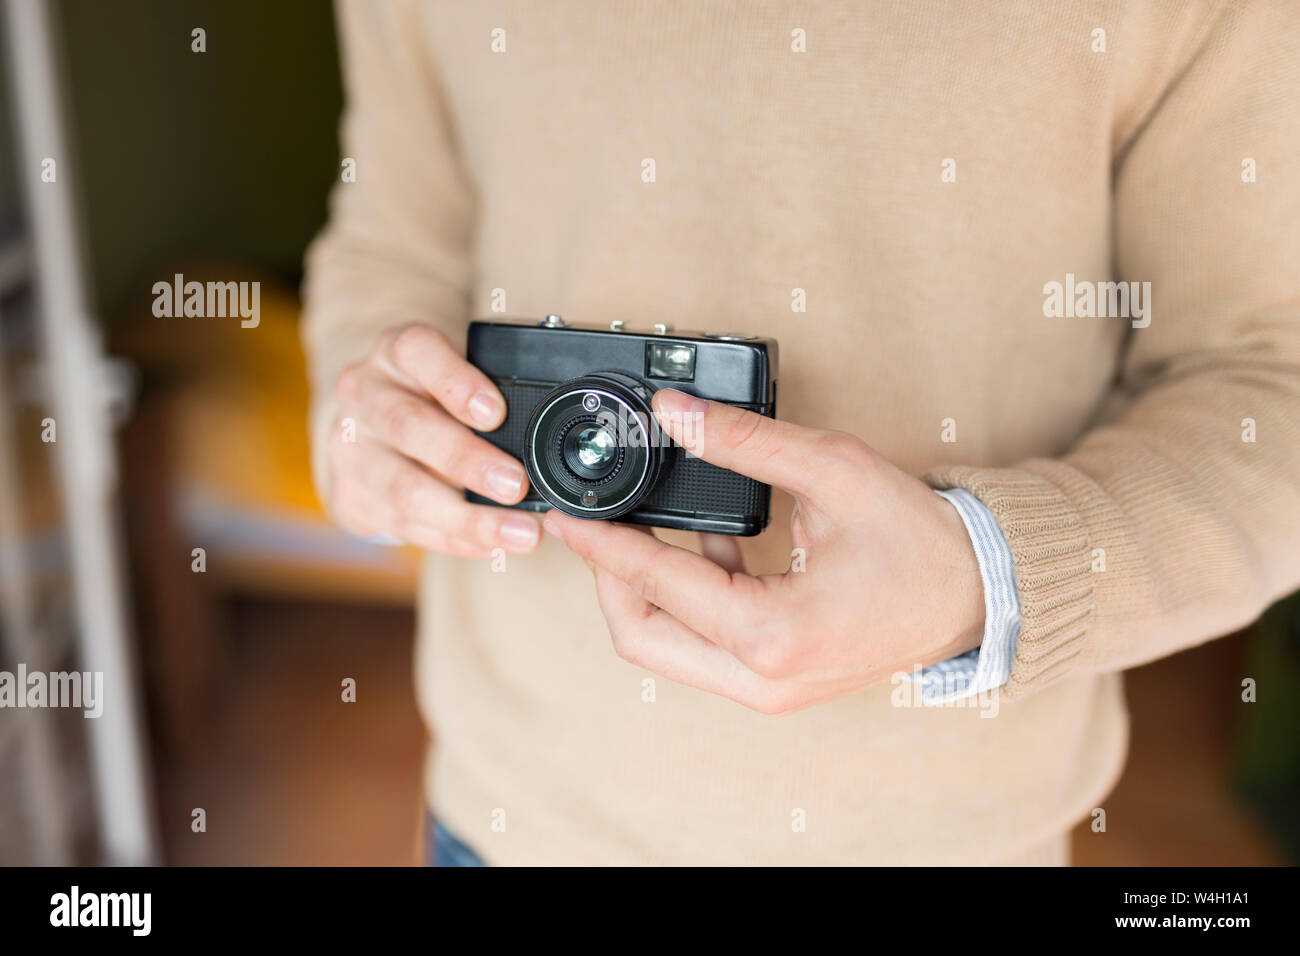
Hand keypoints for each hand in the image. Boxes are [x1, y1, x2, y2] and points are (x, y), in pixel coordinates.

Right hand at [324, 323, 541, 556]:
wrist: (370, 427)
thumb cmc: (430, 396)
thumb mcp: (456, 375)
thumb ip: (492, 394)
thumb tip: (545, 439)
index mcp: (395, 351)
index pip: (417, 350)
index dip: (456, 382)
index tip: (496, 413)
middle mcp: (363, 394)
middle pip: (409, 426)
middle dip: (467, 460)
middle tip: (516, 484)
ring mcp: (349, 448)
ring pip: (404, 488)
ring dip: (466, 517)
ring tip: (518, 533)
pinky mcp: (349, 495)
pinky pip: (403, 525)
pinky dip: (452, 539)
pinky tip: (490, 545)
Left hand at [543, 389, 985, 714]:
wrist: (978, 595)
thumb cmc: (921, 541)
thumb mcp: (834, 471)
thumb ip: (745, 440)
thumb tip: (672, 413)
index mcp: (771, 634)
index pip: (654, 583)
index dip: (601, 545)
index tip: (565, 516)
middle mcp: (761, 679)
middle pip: (640, 636)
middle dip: (609, 578)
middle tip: (598, 523)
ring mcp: (767, 690)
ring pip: (666, 647)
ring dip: (648, 588)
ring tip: (654, 523)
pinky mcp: (774, 683)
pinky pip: (703, 646)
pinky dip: (688, 598)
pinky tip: (711, 545)